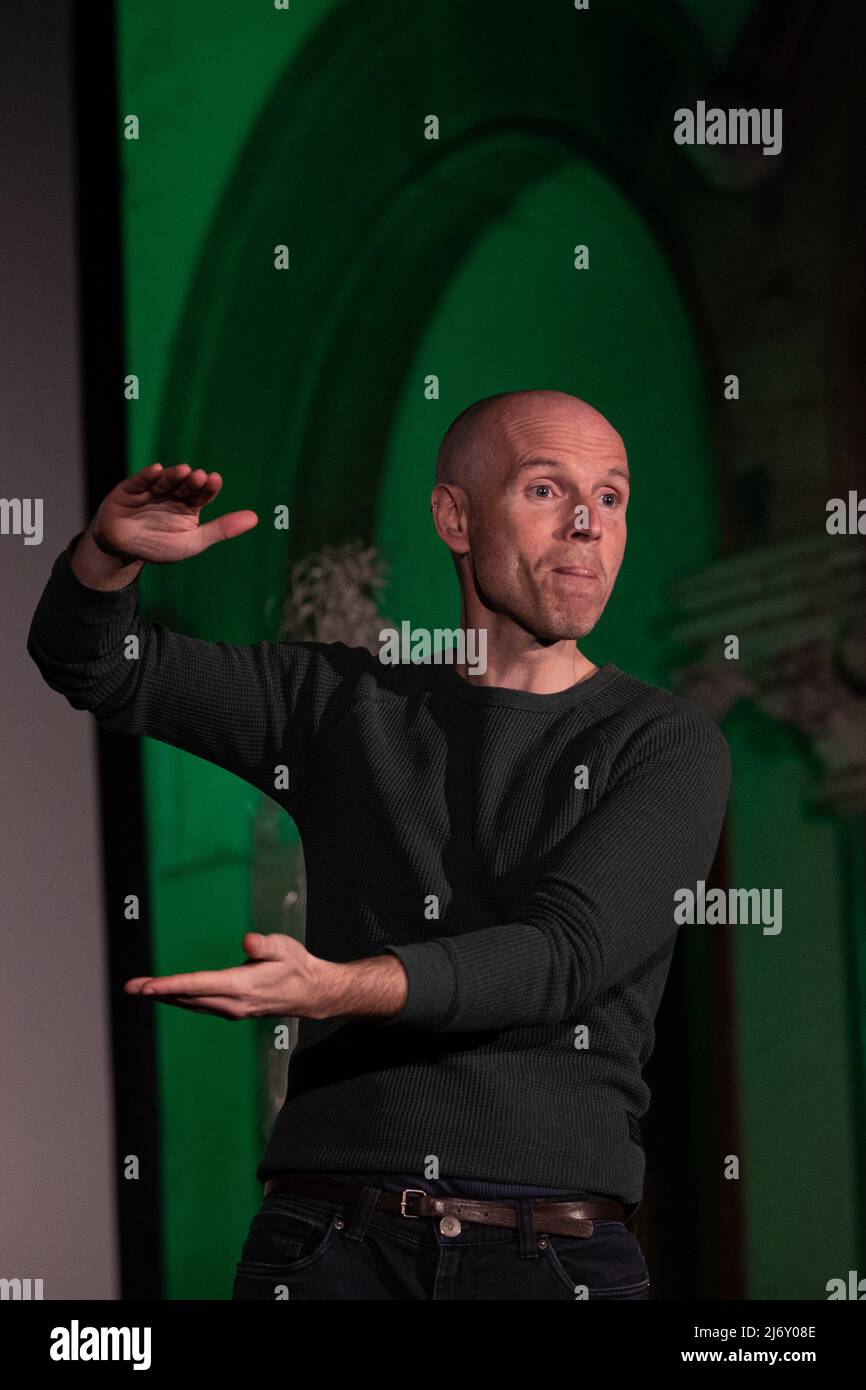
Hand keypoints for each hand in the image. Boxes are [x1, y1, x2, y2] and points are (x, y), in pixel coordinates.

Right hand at [91, 461, 257, 564]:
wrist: (123, 551)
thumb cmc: (159, 546)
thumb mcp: (193, 542)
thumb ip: (222, 530)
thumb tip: (255, 518)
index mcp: (188, 506)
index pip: (202, 494)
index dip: (208, 487)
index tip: (215, 479)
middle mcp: (171, 495)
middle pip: (184, 485)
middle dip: (191, 481)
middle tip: (200, 476)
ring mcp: (150, 491)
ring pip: (163, 481)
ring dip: (172, 476)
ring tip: (183, 471)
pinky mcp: (128, 491)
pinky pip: (138, 482)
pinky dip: (146, 476)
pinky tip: (156, 470)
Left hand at [124, 932, 330, 1019]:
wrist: (310, 993)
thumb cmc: (296, 965)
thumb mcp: (283, 948)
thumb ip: (263, 945)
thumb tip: (247, 941)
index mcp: (241, 986)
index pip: (197, 986)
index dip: (170, 985)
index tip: (146, 986)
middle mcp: (232, 1003)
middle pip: (187, 998)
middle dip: (157, 992)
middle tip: (130, 987)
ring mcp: (232, 1009)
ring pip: (191, 1004)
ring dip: (165, 997)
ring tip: (141, 990)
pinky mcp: (233, 1010)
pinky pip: (199, 1006)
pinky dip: (180, 999)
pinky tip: (170, 995)